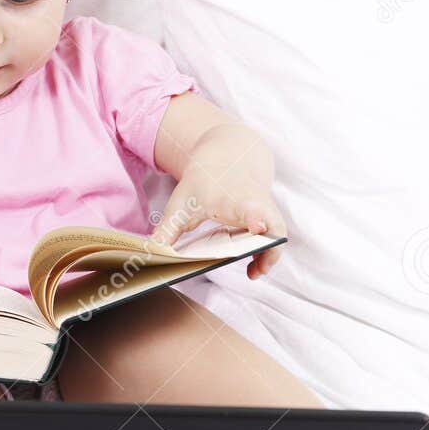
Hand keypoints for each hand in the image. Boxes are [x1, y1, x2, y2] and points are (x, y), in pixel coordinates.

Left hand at [146, 160, 286, 280]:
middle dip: (270, 245)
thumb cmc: (202, 182)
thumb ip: (166, 232)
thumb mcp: (180, 205)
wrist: (227, 156)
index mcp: (232, 197)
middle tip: (255, 270)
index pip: (249, 207)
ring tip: (252, 273)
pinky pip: (276, 238)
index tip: (257, 227)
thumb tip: (151, 256)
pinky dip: (268, 254)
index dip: (255, 218)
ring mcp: (266, 210)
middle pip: (273, 224)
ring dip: (269, 256)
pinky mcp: (270, 218)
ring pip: (278, 234)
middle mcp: (256, 203)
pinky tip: (253, 269)